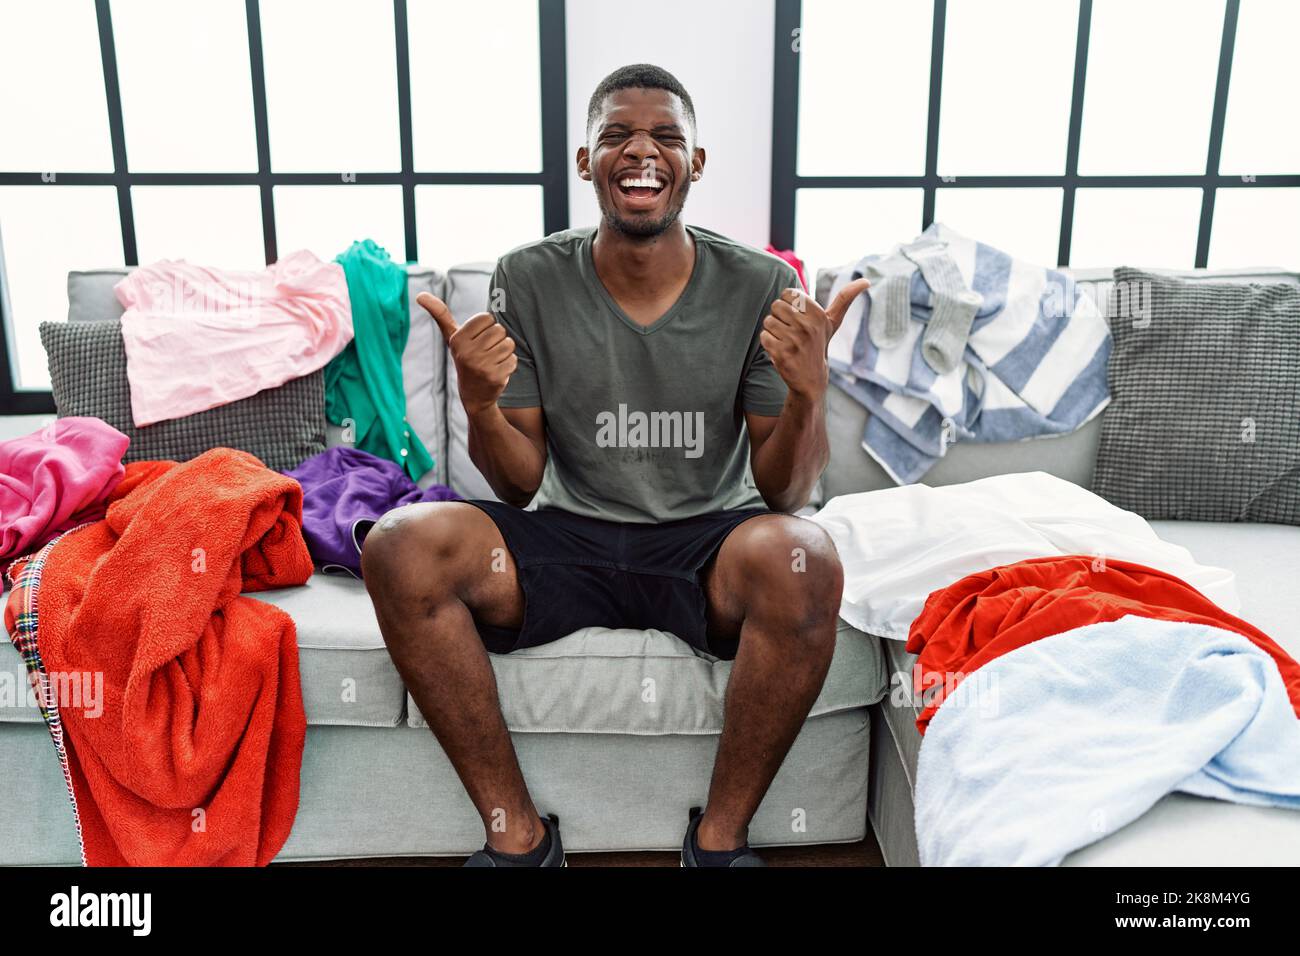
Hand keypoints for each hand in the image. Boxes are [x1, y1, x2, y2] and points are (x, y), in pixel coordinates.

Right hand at [417, 292, 516, 414]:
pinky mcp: (495, 377)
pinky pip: (513, 359)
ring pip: (508, 344)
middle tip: (485, 353)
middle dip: (496, 339)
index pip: (487, 317)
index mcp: (457, 339)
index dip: (486, 327)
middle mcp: (467, 352)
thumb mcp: (451, 337)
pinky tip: (497, 371)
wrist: (473, 394)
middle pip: (499, 329)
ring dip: (504, 352)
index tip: (477, 340)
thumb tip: (419, 295)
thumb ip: (440, 313)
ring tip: (492, 361)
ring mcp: (481, 366)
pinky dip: (509, 364)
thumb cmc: (464, 357)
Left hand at [761, 278, 869, 398]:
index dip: (789, 305)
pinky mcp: (781, 353)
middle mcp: (808, 326)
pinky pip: (764, 336)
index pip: (788, 293)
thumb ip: (845, 299)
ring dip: (774, 331)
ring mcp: (795, 340)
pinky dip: (768, 343)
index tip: (798, 318)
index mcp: (819, 315)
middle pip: (776, 306)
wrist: (811, 380)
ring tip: (787, 342)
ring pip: (768, 321)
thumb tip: (867, 281)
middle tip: (791, 333)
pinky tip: (781, 351)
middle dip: (780, 318)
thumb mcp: (832, 323)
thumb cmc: (819, 345)